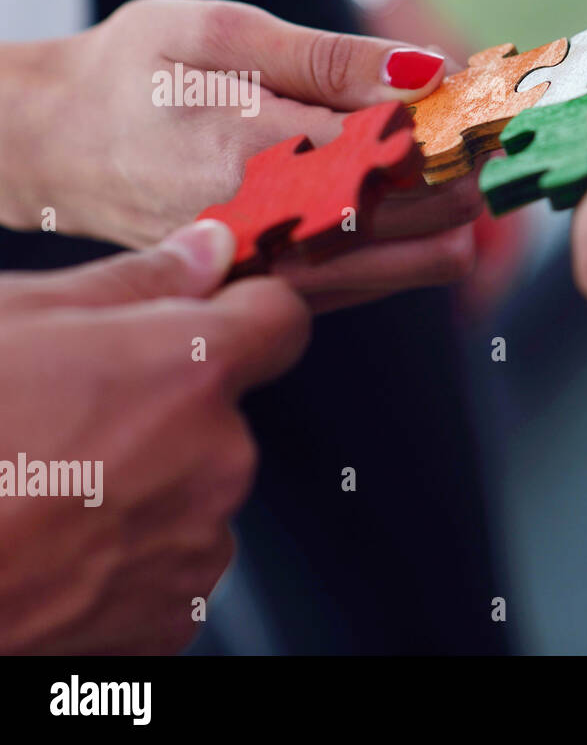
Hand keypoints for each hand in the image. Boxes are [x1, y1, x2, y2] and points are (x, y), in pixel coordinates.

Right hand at [0, 0, 481, 309]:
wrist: (58, 146)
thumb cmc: (135, 74)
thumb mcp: (223, 33)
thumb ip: (332, 60)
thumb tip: (430, 72)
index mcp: (255, 151)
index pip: (400, 149)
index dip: (461, 126)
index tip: (497, 101)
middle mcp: (269, 227)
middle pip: (420, 212)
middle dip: (468, 167)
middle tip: (492, 132)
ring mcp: (271, 271)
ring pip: (409, 260)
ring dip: (454, 212)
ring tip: (471, 166)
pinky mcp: (272, 292)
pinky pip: (372, 283)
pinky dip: (416, 248)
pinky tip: (434, 215)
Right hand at [0, 220, 308, 652]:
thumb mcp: (14, 318)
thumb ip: (131, 282)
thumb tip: (204, 250)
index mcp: (191, 373)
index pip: (278, 320)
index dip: (245, 312)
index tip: (214, 314)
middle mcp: (218, 459)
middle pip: (221, 412)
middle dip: (162, 408)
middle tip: (64, 418)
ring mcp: (198, 545)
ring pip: (192, 487)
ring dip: (142, 484)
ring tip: (44, 488)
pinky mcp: (171, 617)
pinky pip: (168, 561)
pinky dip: (124, 554)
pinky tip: (51, 544)